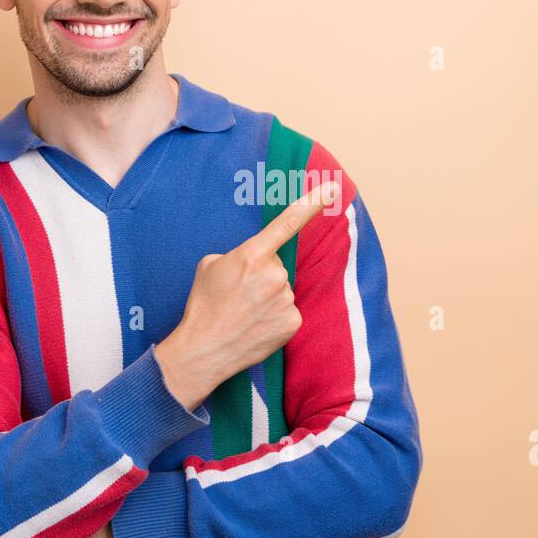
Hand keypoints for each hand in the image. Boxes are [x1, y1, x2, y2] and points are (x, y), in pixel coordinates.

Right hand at [155, 180, 340, 412]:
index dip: (313, 202)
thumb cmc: (203, 306)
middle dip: (262, 276)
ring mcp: (286, 299)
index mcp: (252, 254)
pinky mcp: (293, 322)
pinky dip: (275, 318)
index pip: (289, 222)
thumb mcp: (210, 266)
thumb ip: (237, 255)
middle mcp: (275, 274)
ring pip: (282, 290)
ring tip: (243, 314)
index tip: (334, 187)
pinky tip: (256, 326)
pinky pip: (288, 312)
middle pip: (277, 266)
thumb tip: (252, 263)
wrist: (203, 350)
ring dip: (267, 299)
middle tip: (238, 295)